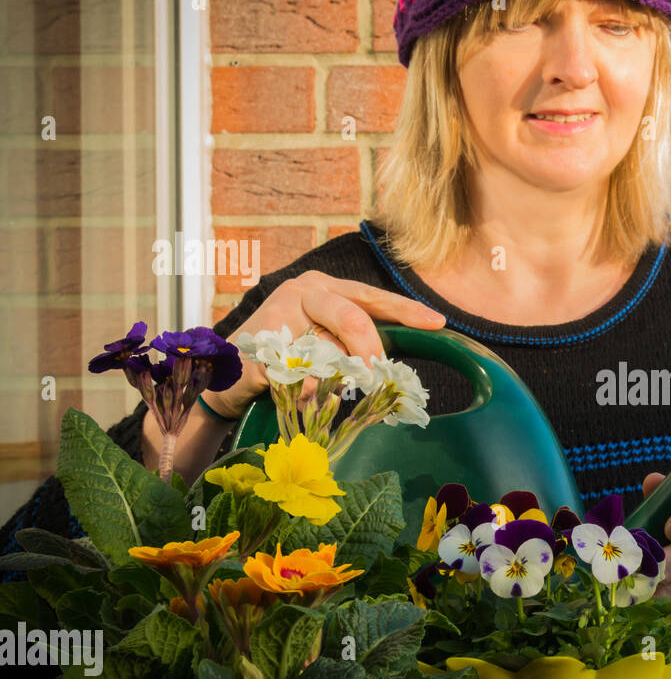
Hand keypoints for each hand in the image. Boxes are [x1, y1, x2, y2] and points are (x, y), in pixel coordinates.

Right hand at [203, 272, 445, 418]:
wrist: (225, 372)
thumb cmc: (286, 356)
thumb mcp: (325, 340)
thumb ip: (356, 342)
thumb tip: (394, 363)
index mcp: (325, 287)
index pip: (372, 297)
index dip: (406, 310)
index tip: (437, 322)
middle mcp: (303, 291)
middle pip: (354, 319)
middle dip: (370, 353)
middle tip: (376, 378)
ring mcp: (278, 312)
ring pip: (329, 352)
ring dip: (328, 378)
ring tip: (312, 382)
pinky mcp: (261, 344)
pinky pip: (302, 376)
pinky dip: (305, 390)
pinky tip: (291, 388)